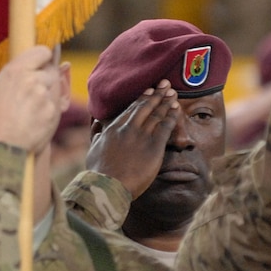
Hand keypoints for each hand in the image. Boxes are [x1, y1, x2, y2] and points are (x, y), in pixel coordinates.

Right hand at [0, 46, 64, 153]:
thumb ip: (16, 75)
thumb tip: (30, 67)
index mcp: (15, 70)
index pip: (43, 52)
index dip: (43, 59)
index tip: (41, 64)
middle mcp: (33, 79)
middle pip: (51, 71)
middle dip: (45, 80)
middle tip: (33, 94)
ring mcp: (45, 96)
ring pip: (55, 89)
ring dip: (48, 96)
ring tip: (30, 110)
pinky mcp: (54, 112)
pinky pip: (57, 106)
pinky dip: (49, 111)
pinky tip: (35, 120)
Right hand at [87, 80, 178, 197]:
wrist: (108, 186)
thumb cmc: (99, 171)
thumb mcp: (94, 149)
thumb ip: (97, 134)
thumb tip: (97, 123)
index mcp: (114, 128)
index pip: (131, 109)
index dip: (142, 98)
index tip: (149, 90)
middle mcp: (128, 128)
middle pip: (145, 107)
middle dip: (157, 95)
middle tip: (165, 84)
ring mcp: (142, 136)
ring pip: (156, 114)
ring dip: (166, 102)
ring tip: (173, 93)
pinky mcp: (154, 147)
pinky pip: (165, 127)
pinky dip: (171, 116)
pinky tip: (176, 109)